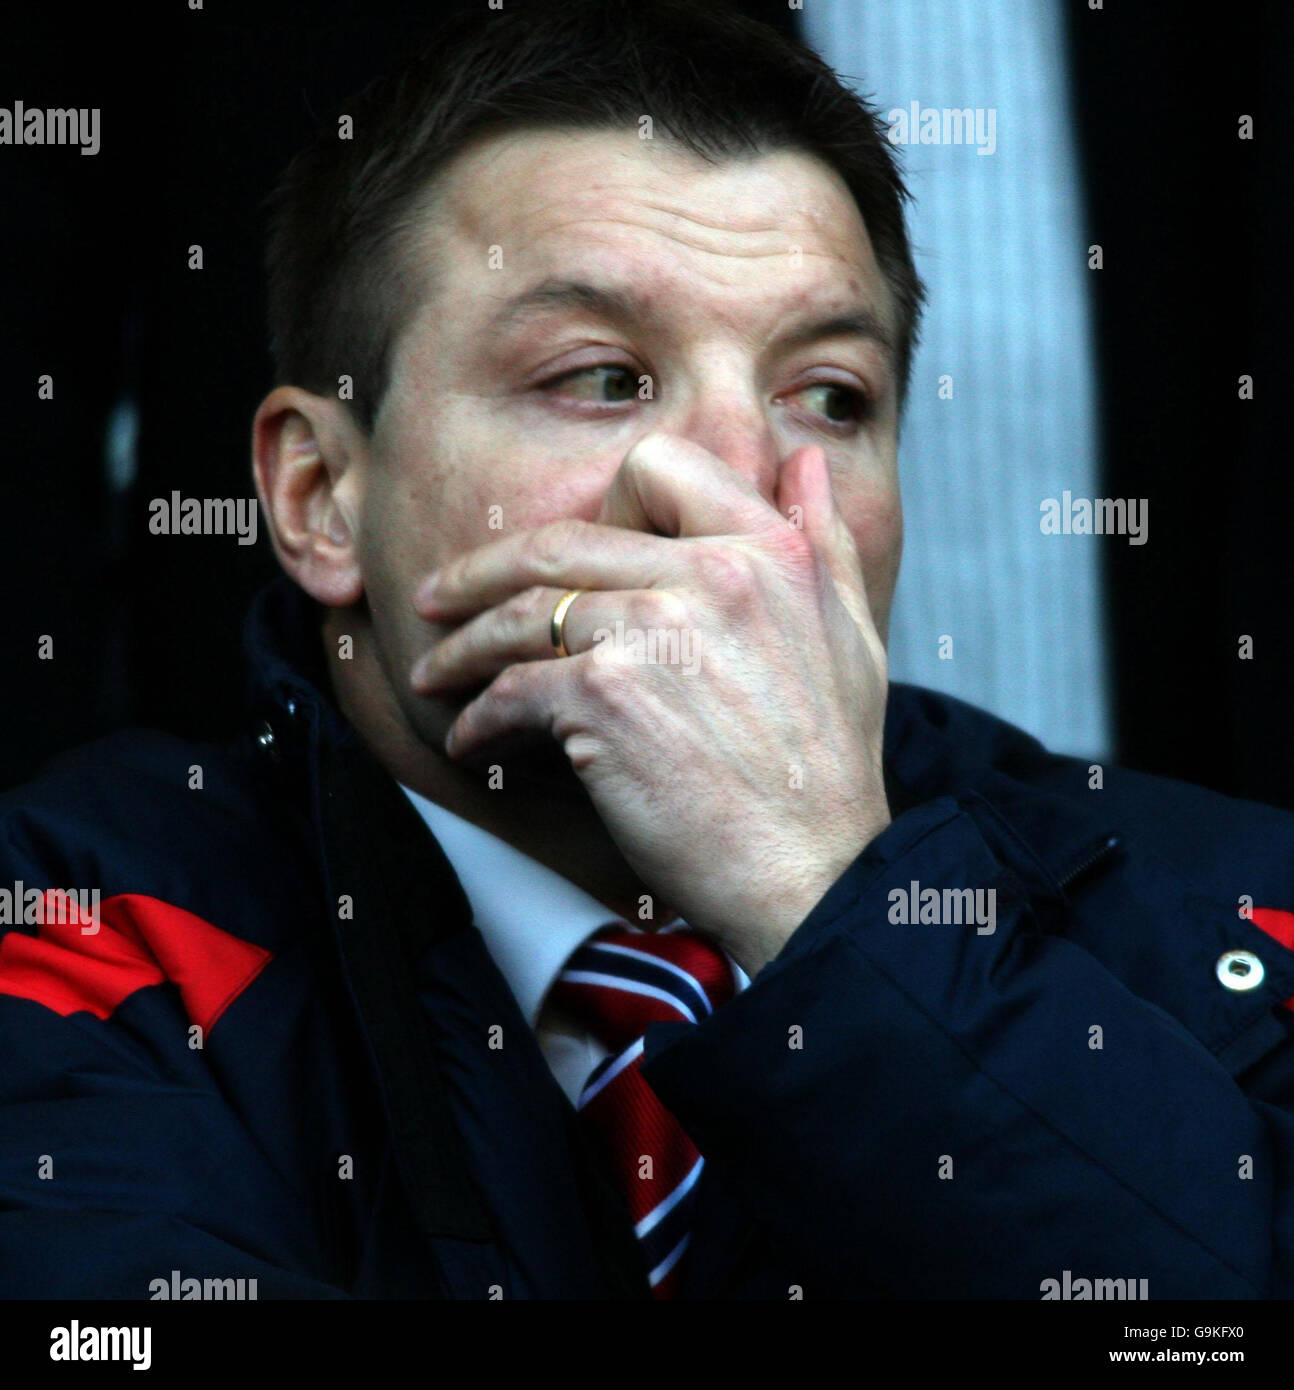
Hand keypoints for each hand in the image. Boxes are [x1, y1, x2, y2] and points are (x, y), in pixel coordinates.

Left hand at [409, 433, 890, 975]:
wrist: (814, 871)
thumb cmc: (830, 769)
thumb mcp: (852, 636)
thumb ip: (827, 541)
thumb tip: (807, 462)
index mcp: (767, 550)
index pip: (657, 469)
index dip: (605, 503)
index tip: (572, 555)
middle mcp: (710, 574)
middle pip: (559, 542)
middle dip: (480, 571)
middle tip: (439, 599)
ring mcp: (654, 631)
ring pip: (522, 615)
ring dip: (463, 648)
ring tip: (438, 675)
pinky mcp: (607, 698)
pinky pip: (512, 689)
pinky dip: (479, 717)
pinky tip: (472, 741)